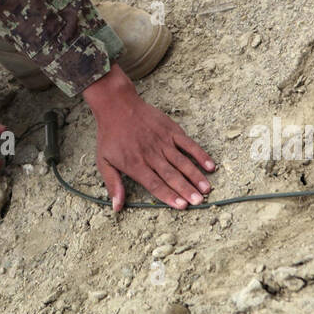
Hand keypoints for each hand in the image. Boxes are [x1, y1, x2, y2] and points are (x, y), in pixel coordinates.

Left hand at [82, 64, 214, 210]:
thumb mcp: (103, 161)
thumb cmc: (110, 135)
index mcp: (135, 164)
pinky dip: (199, 154)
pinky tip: (210, 165)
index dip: (168, 195)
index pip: (154, 183)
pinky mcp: (171, 130)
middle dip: (186, 189)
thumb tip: (116, 208)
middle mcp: (151, 154)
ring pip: (182, 161)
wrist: (117, 105)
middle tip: (199, 202)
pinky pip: (188, 143)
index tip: (181, 205)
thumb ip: (113, 184)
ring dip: (195, 175)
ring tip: (206, 189)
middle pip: (171, 175)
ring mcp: (162, 141)